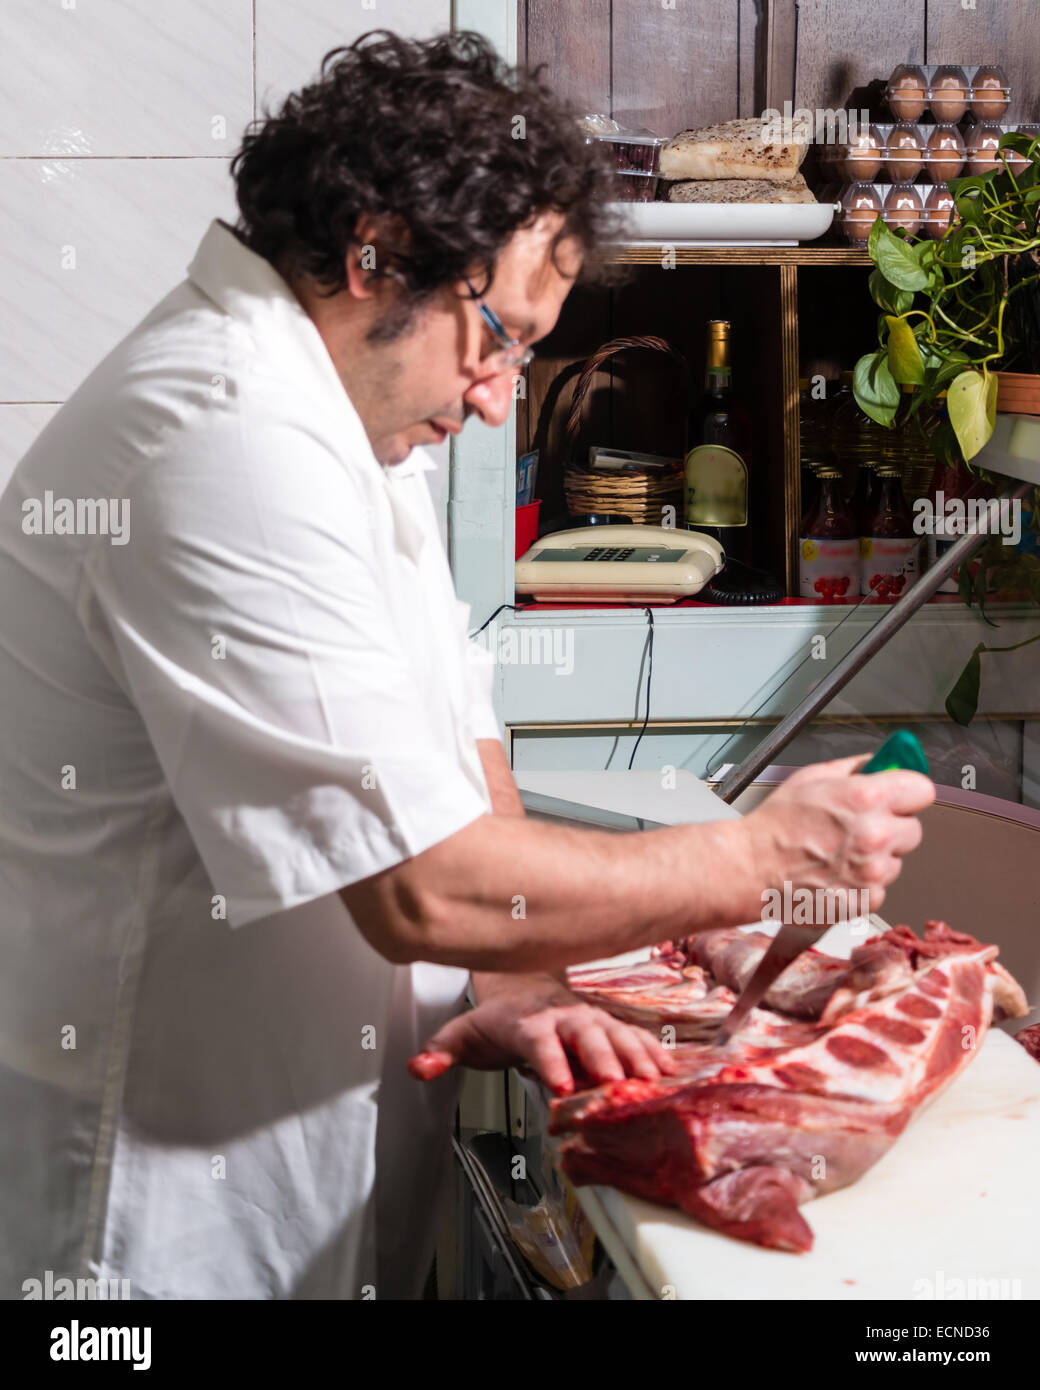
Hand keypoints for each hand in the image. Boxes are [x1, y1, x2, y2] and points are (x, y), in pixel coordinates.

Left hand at [407, 975, 678, 1095]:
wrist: (525, 988)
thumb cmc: (497, 1020)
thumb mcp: (463, 1034)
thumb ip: (441, 1051)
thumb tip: (417, 1066)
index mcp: (528, 1023)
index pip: (539, 1041)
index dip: (550, 1062)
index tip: (561, 1086)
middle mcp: (564, 1019)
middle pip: (586, 1035)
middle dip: (602, 1058)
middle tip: (617, 1084)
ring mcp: (591, 1021)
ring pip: (617, 1034)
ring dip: (636, 1056)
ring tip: (654, 1080)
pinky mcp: (611, 1028)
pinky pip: (636, 1038)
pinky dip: (654, 1053)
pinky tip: (672, 1072)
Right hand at [742, 754, 934, 914]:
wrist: (751, 868)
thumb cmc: (774, 825)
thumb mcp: (811, 778)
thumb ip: (853, 768)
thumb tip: (880, 763)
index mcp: (866, 798)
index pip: (923, 791)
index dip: (908, 794)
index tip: (898, 798)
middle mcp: (876, 834)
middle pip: (914, 830)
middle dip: (891, 828)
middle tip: (859, 829)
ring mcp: (873, 871)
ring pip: (896, 862)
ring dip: (877, 858)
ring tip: (840, 855)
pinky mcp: (866, 900)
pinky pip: (880, 889)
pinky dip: (863, 884)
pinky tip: (836, 874)